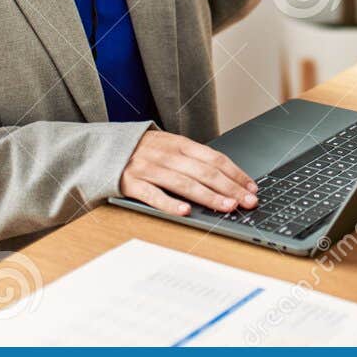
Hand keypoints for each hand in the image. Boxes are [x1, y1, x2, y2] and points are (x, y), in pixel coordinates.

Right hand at [119, 129, 258, 216]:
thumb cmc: (144, 151)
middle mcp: (167, 154)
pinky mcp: (132, 183)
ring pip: (184, 183)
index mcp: (180, 144)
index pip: (215, 158)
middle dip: (230, 187)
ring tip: (227, 207)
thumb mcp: (170, 146)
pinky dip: (170, 204)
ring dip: (209, 196)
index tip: (252, 187)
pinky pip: (153, 195)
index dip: (235, 173)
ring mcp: (149, 168)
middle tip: (248, 201)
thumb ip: (193, 159)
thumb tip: (226, 178)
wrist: (104, 148)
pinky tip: (185, 212)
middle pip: (205, 172)